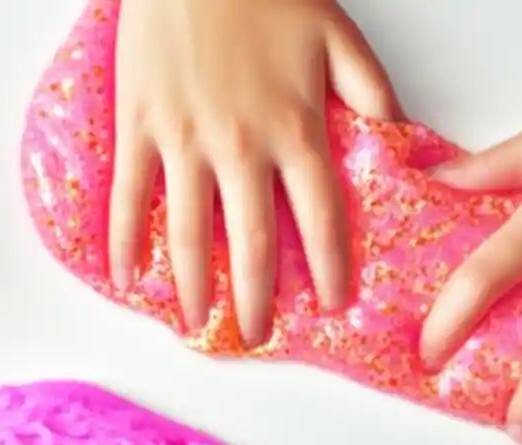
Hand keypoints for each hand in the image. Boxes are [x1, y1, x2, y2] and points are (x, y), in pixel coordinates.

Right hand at [110, 0, 400, 344]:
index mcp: (294, 126)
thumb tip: (396, 138)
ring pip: (187, 231)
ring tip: (196, 323)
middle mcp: (240, 146)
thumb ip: (368, 90)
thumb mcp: (336, 33)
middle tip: (257, 334)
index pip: (318, 213)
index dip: (328, 263)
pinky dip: (125, 239)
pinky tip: (125, 276)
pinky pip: (131, 195)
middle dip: (257, 295)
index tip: (333, 301)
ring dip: (193, 284)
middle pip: (250, 239)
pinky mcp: (140, 127)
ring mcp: (183, 140)